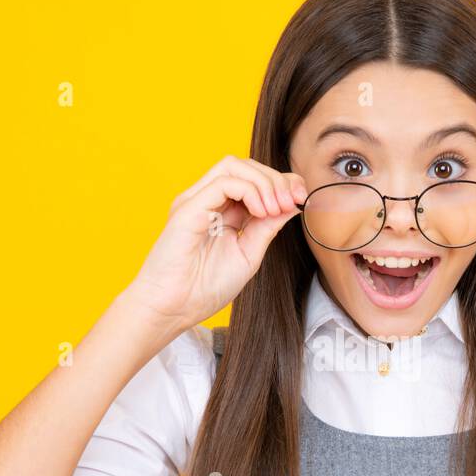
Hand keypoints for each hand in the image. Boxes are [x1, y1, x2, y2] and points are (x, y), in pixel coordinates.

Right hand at [120, 155, 307, 332]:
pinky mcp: (188, 207)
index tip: (301, 197)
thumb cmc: (205, 288)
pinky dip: (249, 190)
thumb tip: (293, 203)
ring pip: (233, 166)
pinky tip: (261, 211)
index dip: (281, 182)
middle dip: (276, 179)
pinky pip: (223, 182)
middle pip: (246, 167)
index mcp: (222, 212)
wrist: (173, 309)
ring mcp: (196, 202)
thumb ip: (268, 227)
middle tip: (293, 201)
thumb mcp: (249, 254)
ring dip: (264, 182)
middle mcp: (208, 201)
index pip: (253, 179)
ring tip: (275, 208)